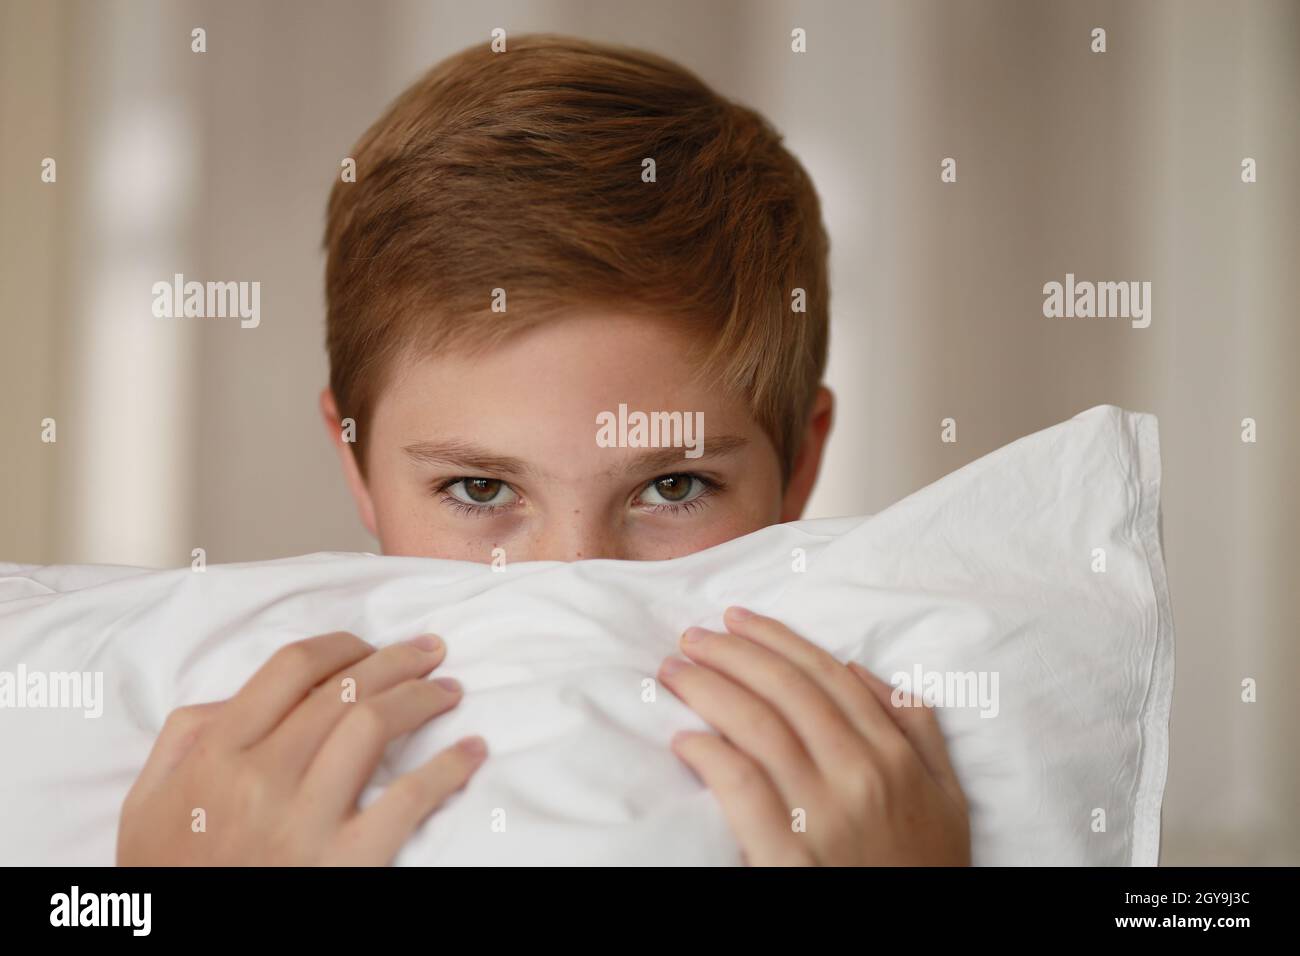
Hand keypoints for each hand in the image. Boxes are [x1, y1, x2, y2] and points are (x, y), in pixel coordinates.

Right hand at [118, 631, 484, 864]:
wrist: (183, 951)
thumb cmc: (169, 872)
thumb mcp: (148, 800)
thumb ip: (188, 736)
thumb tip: (238, 694)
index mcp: (217, 753)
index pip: (293, 668)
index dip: (343, 645)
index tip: (370, 645)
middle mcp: (261, 776)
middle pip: (344, 690)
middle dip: (397, 661)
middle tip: (430, 652)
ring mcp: (304, 820)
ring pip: (374, 726)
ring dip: (423, 698)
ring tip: (449, 691)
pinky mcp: (346, 862)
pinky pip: (407, 800)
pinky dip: (448, 769)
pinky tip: (471, 753)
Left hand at [659, 607, 969, 865]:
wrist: (914, 941)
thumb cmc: (924, 866)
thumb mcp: (949, 797)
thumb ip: (917, 728)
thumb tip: (862, 671)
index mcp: (895, 754)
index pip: (826, 676)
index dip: (776, 639)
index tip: (737, 620)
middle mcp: (861, 773)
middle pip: (785, 691)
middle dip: (732, 653)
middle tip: (691, 638)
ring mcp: (824, 814)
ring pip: (757, 726)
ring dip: (708, 690)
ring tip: (674, 675)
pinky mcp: (787, 854)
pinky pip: (740, 786)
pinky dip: (708, 754)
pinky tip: (683, 741)